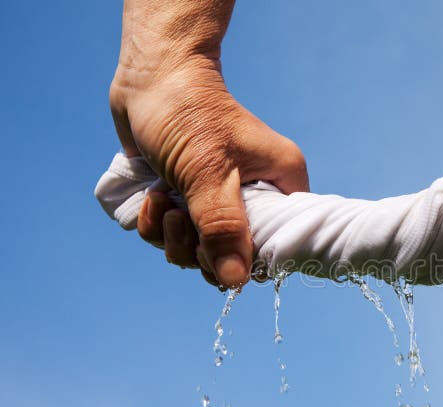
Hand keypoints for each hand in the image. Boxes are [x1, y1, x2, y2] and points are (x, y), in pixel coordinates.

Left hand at [110, 57, 308, 287]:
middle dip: (198, 248)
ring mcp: (221, 202)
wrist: (148, 77)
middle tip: (181, 216)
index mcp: (281, 186)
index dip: (245, 259)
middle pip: (234, 258)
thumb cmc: (186, 112)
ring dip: (171, 236)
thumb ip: (222, 227)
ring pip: (200, 252)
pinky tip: (152, 196)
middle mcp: (256, 198)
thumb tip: (234, 281)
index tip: (215, 246)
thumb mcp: (207, 172)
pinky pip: (175, 239)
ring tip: (163, 199)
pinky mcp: (190, 202)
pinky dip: (157, 226)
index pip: (277, 246)